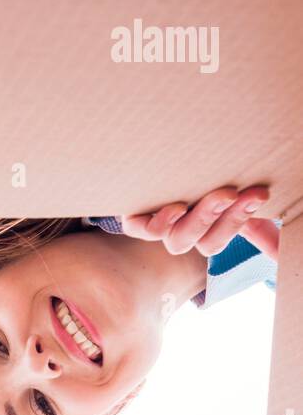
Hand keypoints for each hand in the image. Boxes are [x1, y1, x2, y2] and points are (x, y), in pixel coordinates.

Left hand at [120, 184, 278, 261]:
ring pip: (169, 235)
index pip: (219, 239)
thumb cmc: (214, 181)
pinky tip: (168, 206)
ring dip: (184, 221)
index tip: (259, 194)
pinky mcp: (134, 213)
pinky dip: (148, 222)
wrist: (179, 159)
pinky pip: (136, 227)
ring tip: (189, 204)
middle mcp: (181, 233)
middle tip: (231, 193)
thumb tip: (282, 255)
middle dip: (215, 217)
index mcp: (204, 233)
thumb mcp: (241, 202)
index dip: (238, 220)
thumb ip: (262, 231)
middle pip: (195, 240)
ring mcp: (156, 224)